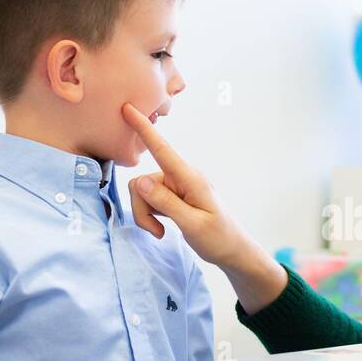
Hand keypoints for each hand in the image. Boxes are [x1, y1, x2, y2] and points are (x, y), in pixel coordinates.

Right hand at [121, 103, 285, 311]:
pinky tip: (162, 229)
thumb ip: (166, 203)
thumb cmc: (219, 238)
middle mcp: (182, 177)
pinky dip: (150, 216)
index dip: (144, 128)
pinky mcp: (173, 196)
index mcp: (191, 179)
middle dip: (142, 207)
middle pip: (144, 182)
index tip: (128, 108)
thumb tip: (141, 181)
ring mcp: (177, 187)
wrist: (233, 252)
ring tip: (160, 232)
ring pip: (144, 192)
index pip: (162, 149)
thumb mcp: (192, 225)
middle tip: (155, 231)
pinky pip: (150, 199)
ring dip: (146, 214)